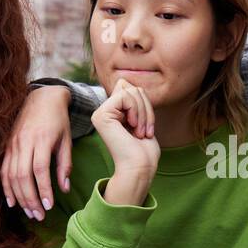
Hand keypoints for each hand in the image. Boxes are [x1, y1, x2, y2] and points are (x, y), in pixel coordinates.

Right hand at [1, 85, 72, 221]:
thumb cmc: (58, 121)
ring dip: (19, 197)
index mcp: (41, 139)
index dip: (43, 189)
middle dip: (30, 198)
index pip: (39, 169)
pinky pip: (3, 170)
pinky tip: (12, 202)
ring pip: (11, 175)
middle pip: (22, 175)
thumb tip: (64, 189)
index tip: (49, 206)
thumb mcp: (66, 140)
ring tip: (29, 212)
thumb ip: (65, 164)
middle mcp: (24, 142)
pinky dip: (6, 187)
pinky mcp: (7, 146)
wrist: (41, 98)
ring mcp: (12, 144)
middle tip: (39, 215)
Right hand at [91, 79, 159, 205]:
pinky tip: (134, 128)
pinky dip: (137, 111)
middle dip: (146, 106)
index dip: (145, 103)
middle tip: (145, 129)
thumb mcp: (142, 118)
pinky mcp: (101, 115)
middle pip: (131, 87)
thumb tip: (123, 80)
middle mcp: (104, 111)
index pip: (131, 89)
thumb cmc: (144, 151)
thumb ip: (134, 100)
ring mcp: (100, 113)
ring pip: (130, 91)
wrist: (139, 167)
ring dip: (144, 112)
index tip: (147, 126)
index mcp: (113, 112)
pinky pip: (125, 97)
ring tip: (141, 131)